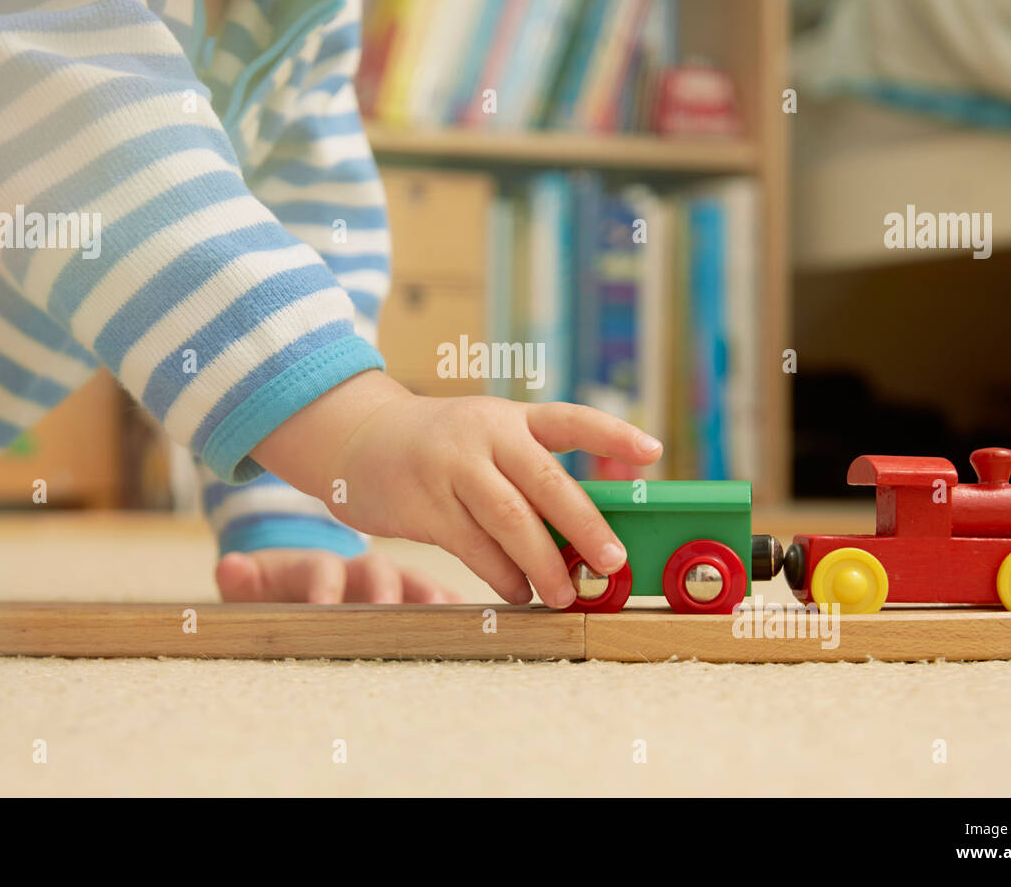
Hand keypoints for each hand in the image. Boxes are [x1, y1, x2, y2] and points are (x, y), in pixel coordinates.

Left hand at [215, 548, 460, 603]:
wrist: (301, 586)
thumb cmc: (276, 594)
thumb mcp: (255, 588)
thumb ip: (242, 581)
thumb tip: (229, 566)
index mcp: (318, 567)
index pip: (322, 568)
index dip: (323, 587)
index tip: (323, 608)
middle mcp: (358, 570)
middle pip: (377, 572)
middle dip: (385, 595)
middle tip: (391, 615)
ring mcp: (391, 582)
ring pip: (414, 584)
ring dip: (429, 599)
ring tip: (445, 616)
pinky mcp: (414, 597)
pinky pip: (438, 599)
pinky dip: (453, 608)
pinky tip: (474, 622)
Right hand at [251, 371, 662, 608]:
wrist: (357, 438)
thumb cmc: (437, 447)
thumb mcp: (485, 436)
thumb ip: (530, 469)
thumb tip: (587, 527)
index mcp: (510, 417)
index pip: (570, 420)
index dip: (613, 436)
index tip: (653, 452)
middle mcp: (485, 435)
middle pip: (547, 482)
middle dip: (586, 526)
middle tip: (612, 561)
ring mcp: (452, 468)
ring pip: (511, 521)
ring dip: (544, 564)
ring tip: (563, 594)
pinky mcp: (424, 504)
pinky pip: (473, 547)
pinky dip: (501, 574)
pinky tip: (516, 589)